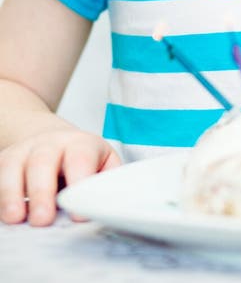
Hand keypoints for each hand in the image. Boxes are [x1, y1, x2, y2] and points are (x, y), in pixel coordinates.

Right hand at [0, 127, 120, 225]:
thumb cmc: (80, 158)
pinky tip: (5, 213)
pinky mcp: (4, 161)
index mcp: (80, 143)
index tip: (78, 214)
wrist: (49, 137)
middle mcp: (49, 143)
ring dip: (12, 193)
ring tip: (16, 218)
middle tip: (43, 220)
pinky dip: (0, 194)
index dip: (80, 183)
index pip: (81, 158)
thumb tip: (113, 206)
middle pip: (43, 161)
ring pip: (13, 166)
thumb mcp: (102, 162)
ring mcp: (23, 151)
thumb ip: (108, 182)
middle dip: (42, 191)